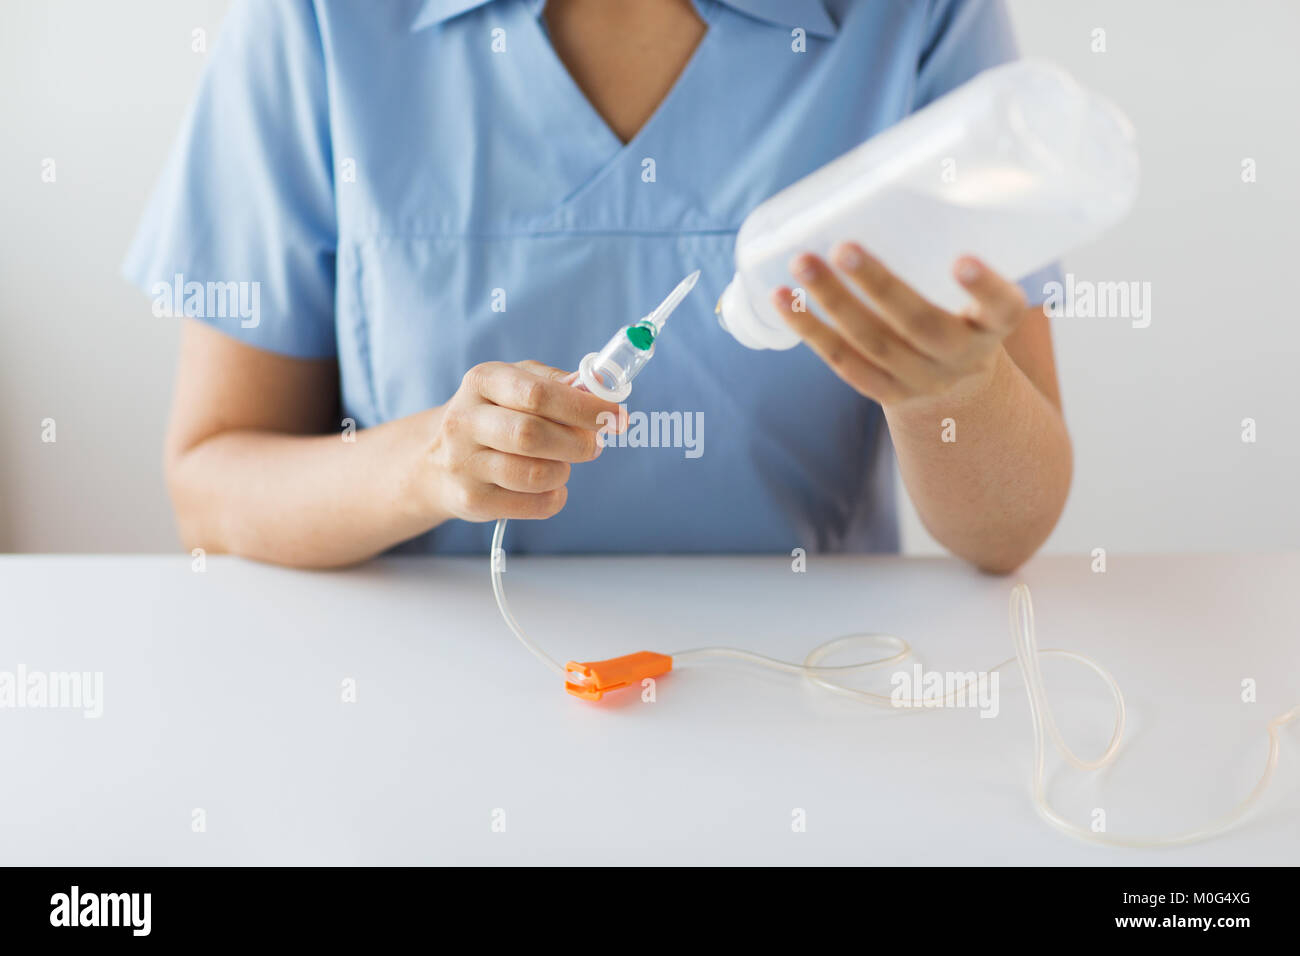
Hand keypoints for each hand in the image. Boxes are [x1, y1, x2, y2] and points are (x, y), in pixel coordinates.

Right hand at [417, 360, 623, 522]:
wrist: (435, 461)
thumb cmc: (492, 415)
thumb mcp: (514, 383)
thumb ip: (556, 382)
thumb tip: (601, 392)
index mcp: (482, 381)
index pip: (538, 393)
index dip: (584, 407)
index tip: (617, 416)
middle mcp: (465, 420)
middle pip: (532, 435)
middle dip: (578, 443)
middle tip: (594, 446)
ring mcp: (464, 463)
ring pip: (534, 474)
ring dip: (564, 471)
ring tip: (563, 464)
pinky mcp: (471, 500)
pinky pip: (532, 504)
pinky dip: (554, 497)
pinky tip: (550, 487)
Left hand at [772, 243, 1029, 407]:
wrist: (957, 390)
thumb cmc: (962, 316)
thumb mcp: (978, 292)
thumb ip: (953, 245)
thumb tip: (903, 165)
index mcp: (992, 326)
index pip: (1002, 309)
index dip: (984, 288)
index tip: (962, 259)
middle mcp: (959, 356)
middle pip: (920, 325)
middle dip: (879, 286)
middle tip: (844, 247)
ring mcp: (919, 378)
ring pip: (871, 342)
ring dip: (832, 302)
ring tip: (801, 263)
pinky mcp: (884, 391)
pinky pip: (842, 361)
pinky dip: (809, 330)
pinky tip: (781, 299)